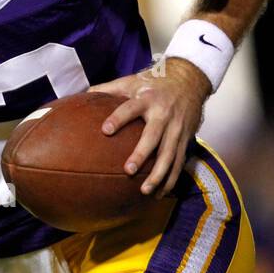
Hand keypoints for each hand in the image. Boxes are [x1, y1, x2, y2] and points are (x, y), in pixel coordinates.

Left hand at [88, 58, 210, 197]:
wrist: (190, 79)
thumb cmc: (155, 81)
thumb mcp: (132, 81)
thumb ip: (109, 88)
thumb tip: (84, 95)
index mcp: (147, 99)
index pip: (130, 108)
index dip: (118, 118)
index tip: (105, 130)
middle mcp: (163, 114)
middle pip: (153, 136)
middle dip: (142, 154)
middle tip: (127, 170)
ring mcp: (177, 128)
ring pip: (169, 154)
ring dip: (158, 174)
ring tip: (144, 190)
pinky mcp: (186, 138)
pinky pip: (179, 162)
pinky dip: (171, 179)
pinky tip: (160, 193)